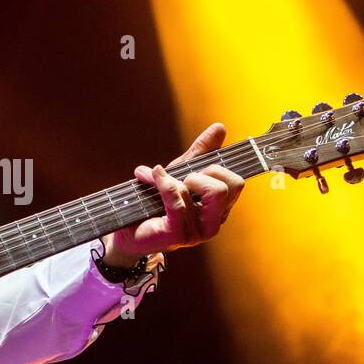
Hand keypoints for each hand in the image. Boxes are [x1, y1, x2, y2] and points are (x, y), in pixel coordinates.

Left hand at [100, 123, 244, 265]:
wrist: (127, 230)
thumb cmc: (156, 202)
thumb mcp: (180, 172)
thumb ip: (201, 152)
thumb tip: (220, 127)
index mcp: (219, 210)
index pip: (236, 183)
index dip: (220, 166)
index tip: (200, 164)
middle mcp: (213, 224)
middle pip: (230, 186)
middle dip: (205, 171)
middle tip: (184, 176)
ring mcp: (197, 233)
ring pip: (204, 191)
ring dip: (177, 177)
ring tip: (159, 179)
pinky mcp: (177, 235)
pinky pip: (179, 200)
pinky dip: (164, 182)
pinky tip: (151, 175)